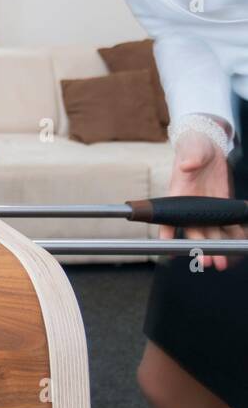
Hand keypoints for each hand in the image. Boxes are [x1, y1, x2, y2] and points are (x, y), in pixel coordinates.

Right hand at [164, 128, 241, 271]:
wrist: (209, 145)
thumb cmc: (194, 146)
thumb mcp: (192, 149)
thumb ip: (190, 158)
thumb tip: (187, 165)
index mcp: (178, 193)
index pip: (168, 216)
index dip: (167, 233)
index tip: (168, 247)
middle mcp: (190, 205)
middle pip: (194, 231)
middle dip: (200, 248)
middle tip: (207, 262)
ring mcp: (206, 207)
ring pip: (211, 232)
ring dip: (217, 247)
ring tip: (223, 262)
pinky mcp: (221, 205)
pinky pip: (227, 223)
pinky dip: (233, 234)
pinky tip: (239, 242)